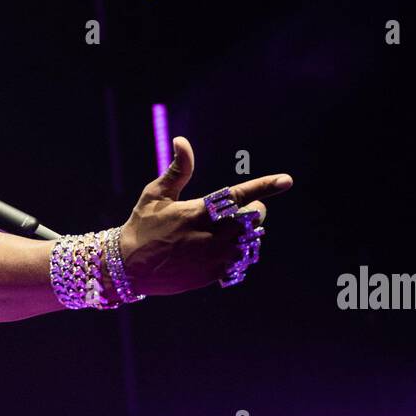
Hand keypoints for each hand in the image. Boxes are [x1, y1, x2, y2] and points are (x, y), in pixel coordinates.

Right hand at [118, 136, 292, 294]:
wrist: (129, 269)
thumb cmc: (142, 226)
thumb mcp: (155, 195)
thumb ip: (177, 170)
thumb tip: (182, 140)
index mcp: (197, 211)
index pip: (240, 196)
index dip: (265, 186)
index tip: (286, 180)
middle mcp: (209, 235)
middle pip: (253, 219)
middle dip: (255, 210)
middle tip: (244, 209)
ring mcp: (213, 257)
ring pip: (249, 241)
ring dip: (247, 232)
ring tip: (231, 230)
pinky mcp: (212, 275)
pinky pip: (240, 262)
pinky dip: (238, 252)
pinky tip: (226, 249)